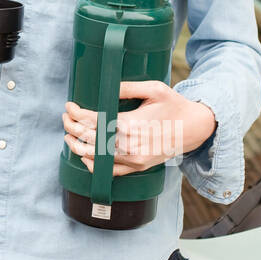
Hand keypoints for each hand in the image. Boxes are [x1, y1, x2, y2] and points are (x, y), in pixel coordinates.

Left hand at [62, 80, 216, 176]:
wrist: (194, 128)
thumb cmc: (174, 106)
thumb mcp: (155, 89)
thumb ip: (128, 87)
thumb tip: (106, 87)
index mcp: (130, 124)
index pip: (93, 121)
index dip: (77, 113)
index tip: (69, 106)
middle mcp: (129, 145)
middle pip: (90, 139)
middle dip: (72, 127)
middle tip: (65, 117)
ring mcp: (133, 159)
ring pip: (96, 158)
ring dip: (77, 146)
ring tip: (68, 135)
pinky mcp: (137, 167)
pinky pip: (110, 172)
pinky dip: (94, 165)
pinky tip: (85, 156)